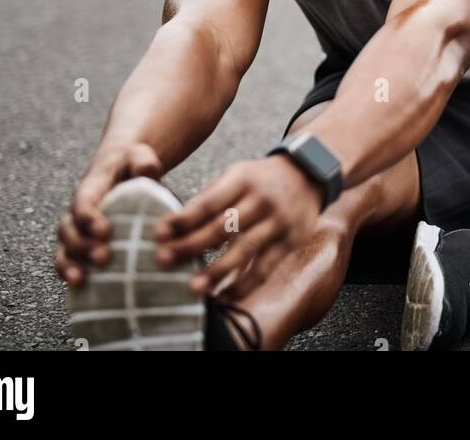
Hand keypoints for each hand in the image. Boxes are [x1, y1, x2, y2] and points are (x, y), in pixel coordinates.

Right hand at [55, 141, 164, 287]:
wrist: (122, 169)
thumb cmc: (132, 164)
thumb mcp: (139, 155)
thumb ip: (143, 161)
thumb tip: (148, 172)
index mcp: (91, 188)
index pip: (83, 203)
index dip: (88, 218)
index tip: (104, 231)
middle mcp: (78, 211)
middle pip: (68, 229)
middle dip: (81, 246)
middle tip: (104, 256)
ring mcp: (78, 229)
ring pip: (63, 248)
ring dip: (70, 264)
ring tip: (82, 279)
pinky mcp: (82, 245)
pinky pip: (67, 261)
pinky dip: (69, 273)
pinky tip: (80, 287)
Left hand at [153, 157, 324, 298]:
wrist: (310, 173)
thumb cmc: (263, 179)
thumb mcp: (238, 174)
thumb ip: (211, 197)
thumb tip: (175, 228)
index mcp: (243, 180)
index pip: (209, 202)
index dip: (183, 219)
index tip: (159, 234)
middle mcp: (261, 200)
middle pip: (222, 227)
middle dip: (191, 246)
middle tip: (164, 261)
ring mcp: (278, 222)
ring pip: (245, 250)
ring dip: (217, 271)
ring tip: (195, 288)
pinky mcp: (291, 241)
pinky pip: (265, 267)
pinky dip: (244, 285)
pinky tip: (225, 296)